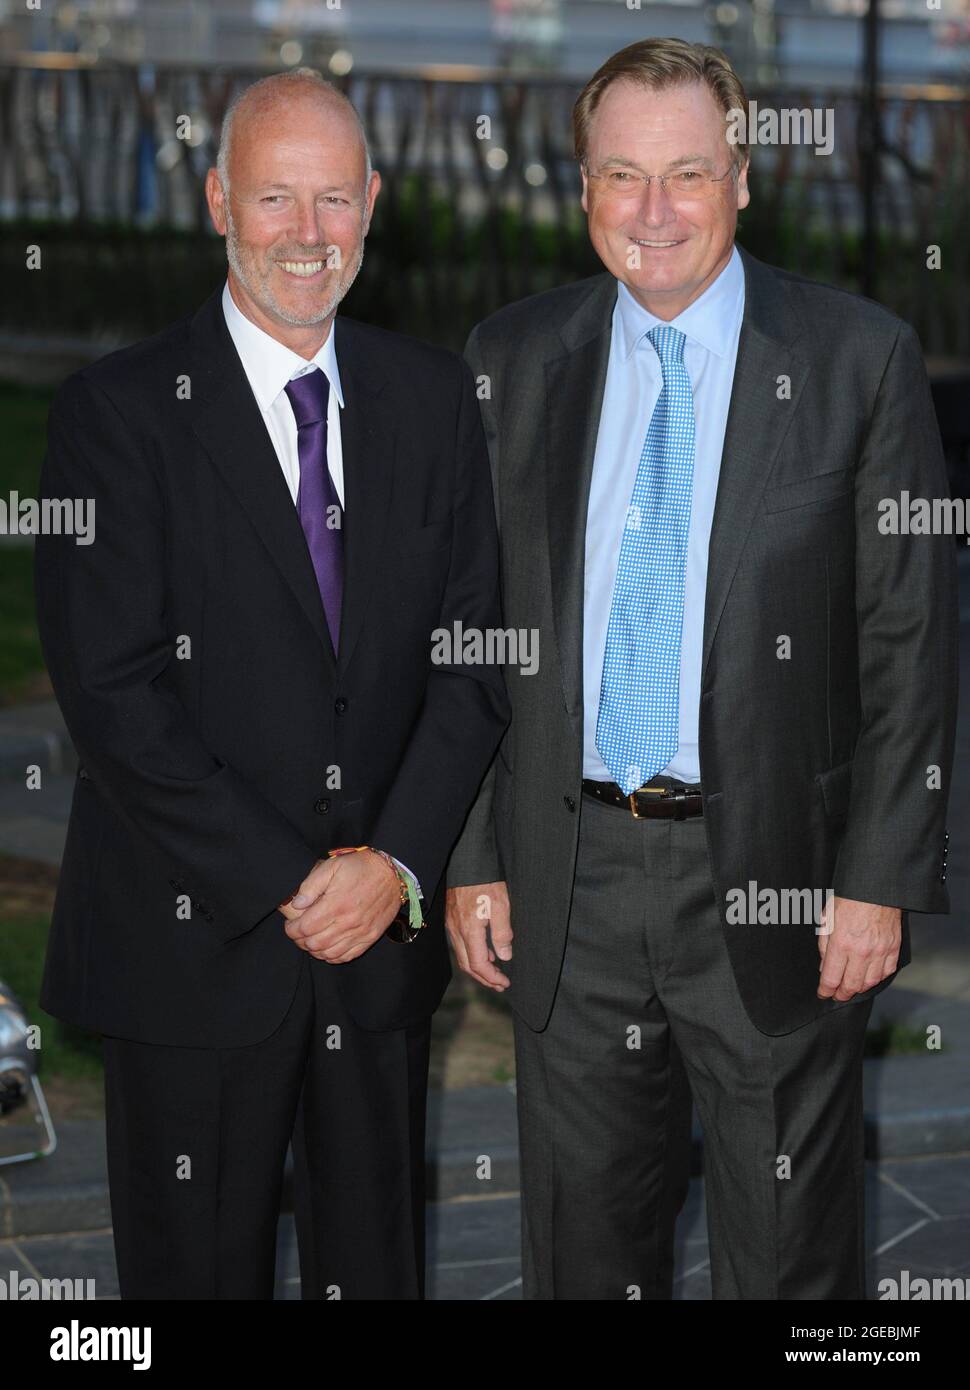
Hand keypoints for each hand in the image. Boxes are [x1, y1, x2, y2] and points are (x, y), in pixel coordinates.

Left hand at [281, 850, 400, 963]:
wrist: (392, 872)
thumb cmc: (360, 867)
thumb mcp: (332, 866)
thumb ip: (311, 885)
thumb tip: (297, 904)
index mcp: (336, 905)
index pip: (305, 928)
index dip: (292, 930)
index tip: (290, 926)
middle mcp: (348, 922)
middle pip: (314, 944)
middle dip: (300, 941)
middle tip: (298, 933)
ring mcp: (360, 932)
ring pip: (329, 954)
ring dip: (315, 950)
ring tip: (311, 941)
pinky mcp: (370, 937)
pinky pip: (347, 956)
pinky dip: (333, 957)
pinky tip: (327, 949)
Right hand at [445, 882, 511, 990]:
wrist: (466, 861)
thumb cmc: (485, 882)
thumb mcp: (501, 906)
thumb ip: (502, 934)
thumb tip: (504, 956)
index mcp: (469, 931)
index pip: (478, 964)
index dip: (492, 977)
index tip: (504, 982)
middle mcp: (456, 931)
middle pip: (467, 965)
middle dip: (484, 978)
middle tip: (499, 984)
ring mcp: (451, 925)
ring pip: (462, 955)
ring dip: (478, 966)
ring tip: (495, 971)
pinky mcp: (451, 918)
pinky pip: (460, 944)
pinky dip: (472, 953)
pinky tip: (485, 950)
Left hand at [816, 895, 901, 1001]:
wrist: (876, 888)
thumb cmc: (849, 899)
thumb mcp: (827, 919)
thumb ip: (824, 945)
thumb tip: (824, 966)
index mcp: (841, 943)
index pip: (831, 977)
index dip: (825, 990)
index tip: (823, 993)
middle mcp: (861, 951)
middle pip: (851, 985)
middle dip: (842, 994)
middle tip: (837, 995)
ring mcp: (880, 951)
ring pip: (870, 982)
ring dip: (859, 988)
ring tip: (852, 987)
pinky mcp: (893, 948)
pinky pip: (887, 972)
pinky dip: (878, 978)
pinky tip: (870, 976)